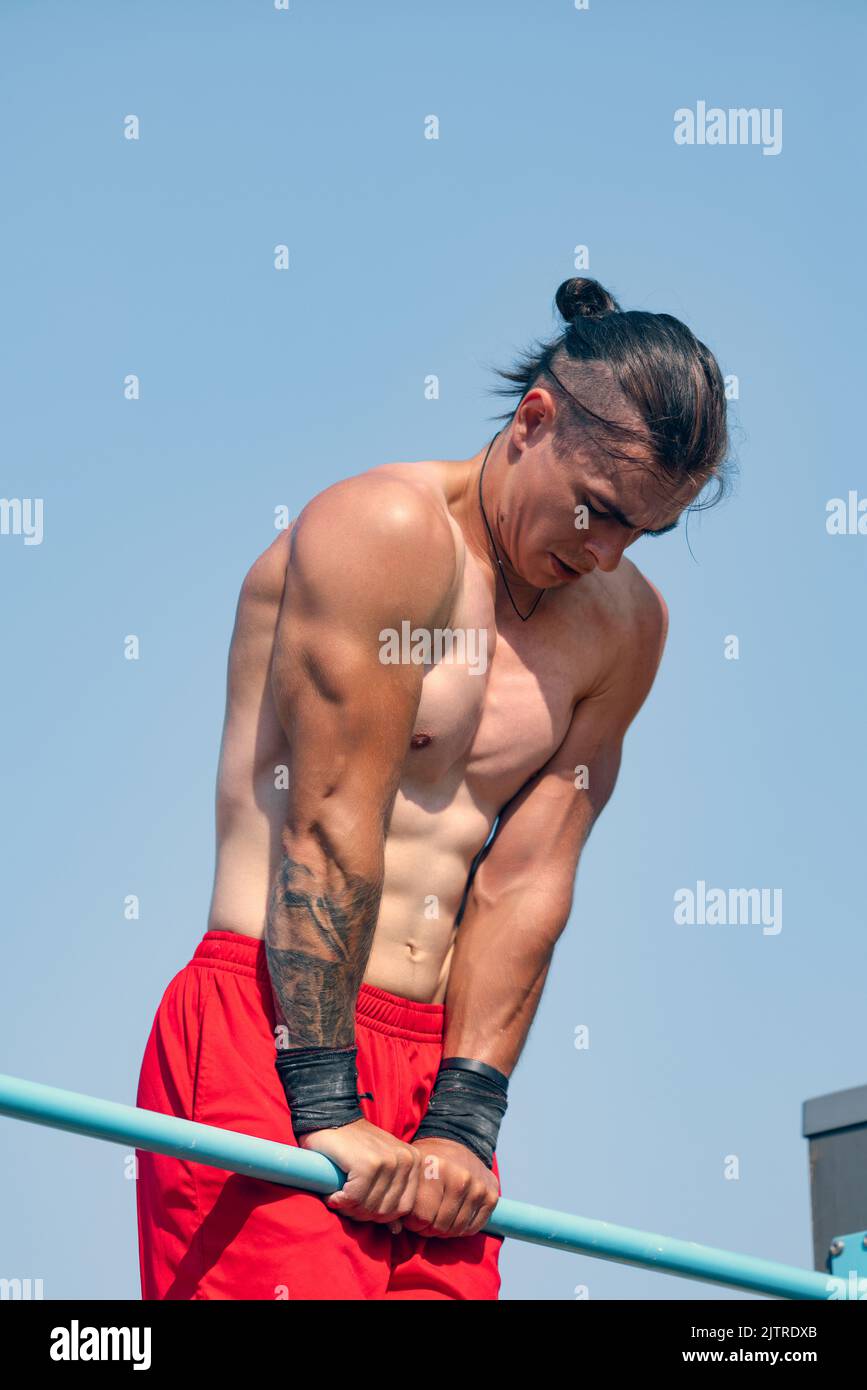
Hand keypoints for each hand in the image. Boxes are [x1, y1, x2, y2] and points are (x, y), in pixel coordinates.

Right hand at [299, 1119, 420, 1228]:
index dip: (377, 1215)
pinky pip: (355, 1199)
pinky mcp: (369, 1164)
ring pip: (370, 1208)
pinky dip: (340, 1201)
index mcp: (414, 1162)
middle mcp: (407, 1160)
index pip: (402, 1210)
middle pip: (386, 1212)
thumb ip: (390, 1198)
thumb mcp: (379, 1171)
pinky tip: (333, 1193)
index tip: (358, 1205)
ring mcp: (389, 1161)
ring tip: (338, 1195)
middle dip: (361, 1214)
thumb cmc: (353, 1146)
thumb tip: (397, 1231)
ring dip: (349, 1209)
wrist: (331, 1117)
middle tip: (344, 1202)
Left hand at [400, 1136, 499, 1238]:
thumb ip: (401, 1196)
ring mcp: (478, 1186)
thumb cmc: (427, 1161)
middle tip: (424, 1221)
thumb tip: (394, 1229)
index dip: (413, 1224)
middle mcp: (460, 1177)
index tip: (411, 1219)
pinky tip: (453, 1217)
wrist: (454, 1142)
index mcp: (435, 1168)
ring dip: (444, 1230)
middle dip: (428, 1229)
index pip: (422, 1218)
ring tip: (437, 1219)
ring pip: (457, 1229)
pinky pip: (474, 1228)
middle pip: (440, 1226)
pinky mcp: (492, 1195)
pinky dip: (461, 1228)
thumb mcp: (411, 1171)